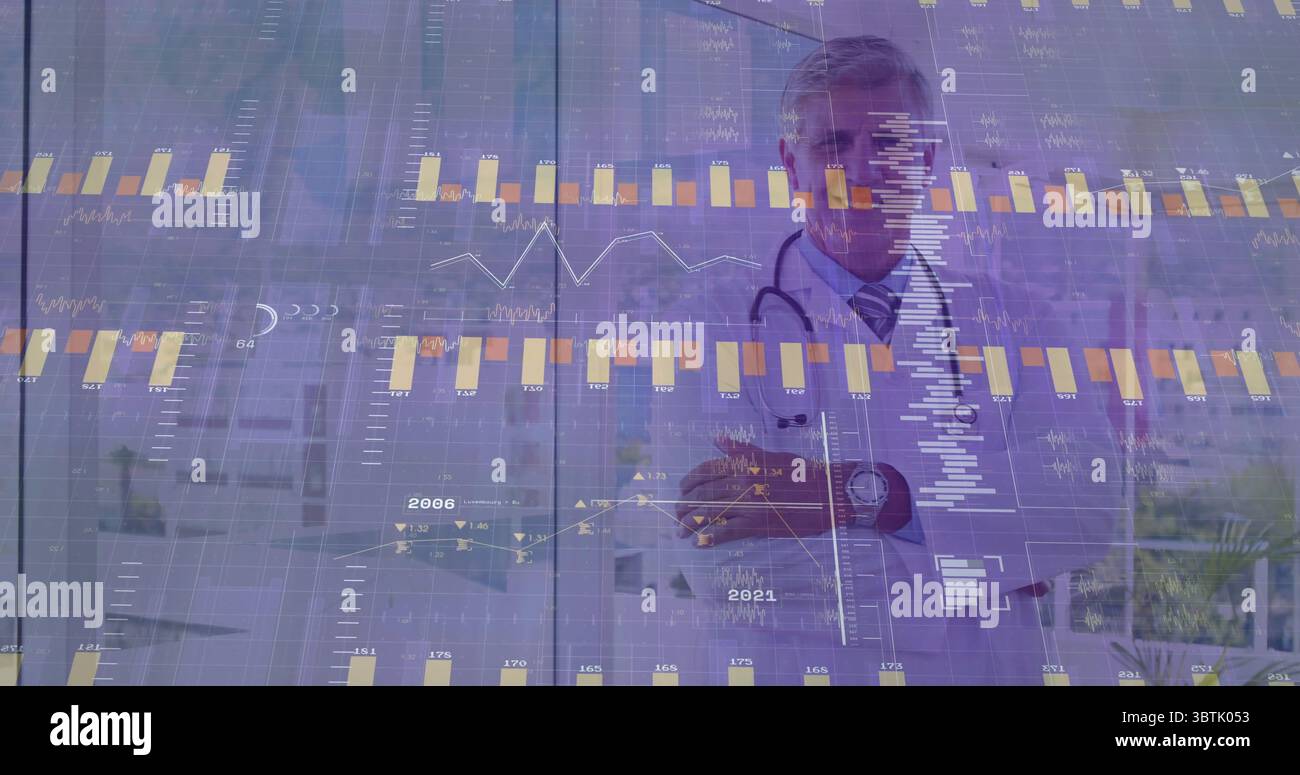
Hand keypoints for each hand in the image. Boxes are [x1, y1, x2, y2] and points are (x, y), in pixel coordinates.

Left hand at [674, 438, 852, 545]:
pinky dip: (710, 537)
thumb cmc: (802, 472)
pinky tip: (698, 543)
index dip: (689, 480)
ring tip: (679, 531)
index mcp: (745, 464)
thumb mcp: (771, 455)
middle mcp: (743, 483)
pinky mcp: (758, 524)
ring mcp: (749, 504)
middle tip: (675, 514)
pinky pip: (727, 532)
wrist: (828, 493)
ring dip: (690, 523)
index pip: (706, 470)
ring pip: (710, 513)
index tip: (681, 489)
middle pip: (703, 493)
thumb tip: (718, 439)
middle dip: (684, 505)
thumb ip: (741, 449)